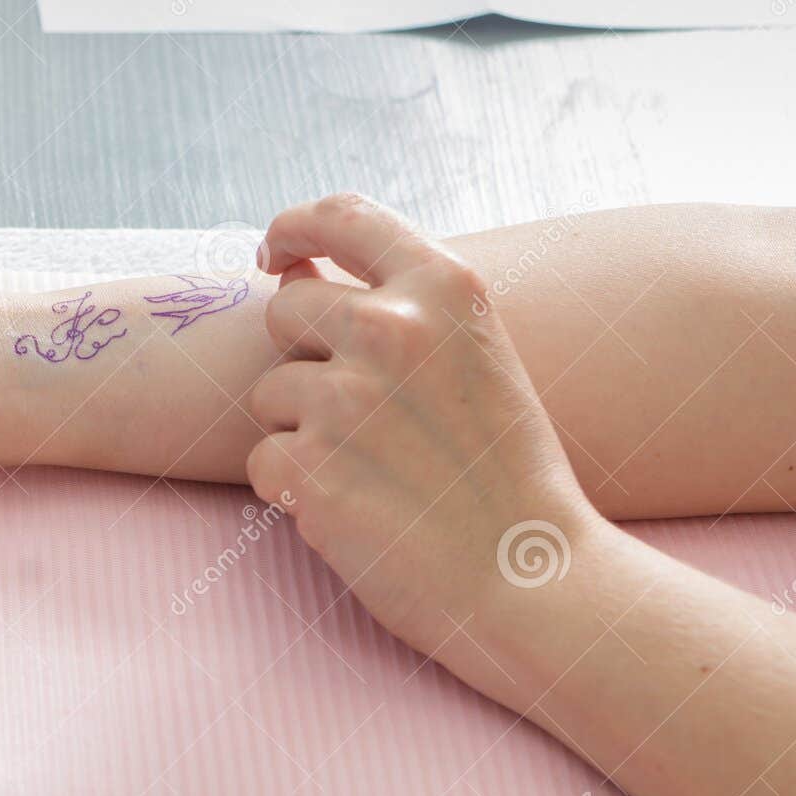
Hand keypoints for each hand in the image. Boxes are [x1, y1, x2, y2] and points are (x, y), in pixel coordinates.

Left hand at [246, 194, 603, 706]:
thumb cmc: (506, 475)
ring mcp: (344, 398)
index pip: (343, 215)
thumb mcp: (481, 357)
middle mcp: (390, 329)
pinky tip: (355, 509)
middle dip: (302, 353)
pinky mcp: (309, 467)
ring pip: (271, 392)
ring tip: (376, 473)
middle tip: (355, 411)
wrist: (532, 580)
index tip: (275, 253)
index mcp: (445, 288)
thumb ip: (406, 311)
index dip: (294, 228)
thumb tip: (297, 276)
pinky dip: (293, 488)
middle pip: (287, 307)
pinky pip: (263, 459)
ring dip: (303, 429)